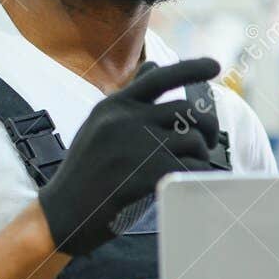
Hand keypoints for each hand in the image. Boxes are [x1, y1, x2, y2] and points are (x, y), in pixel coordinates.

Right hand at [37, 58, 220, 255]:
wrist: (63, 213)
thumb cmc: (84, 172)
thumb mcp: (98, 125)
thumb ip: (128, 99)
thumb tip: (155, 66)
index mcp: (114, 105)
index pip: (159, 76)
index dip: (191, 68)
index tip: (215, 65)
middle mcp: (126, 119)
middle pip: (186, 110)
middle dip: (206, 125)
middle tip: (207, 141)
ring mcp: (136, 146)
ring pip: (192, 139)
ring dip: (201, 154)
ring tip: (194, 166)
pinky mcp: (147, 173)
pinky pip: (190, 166)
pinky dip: (198, 174)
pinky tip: (194, 180)